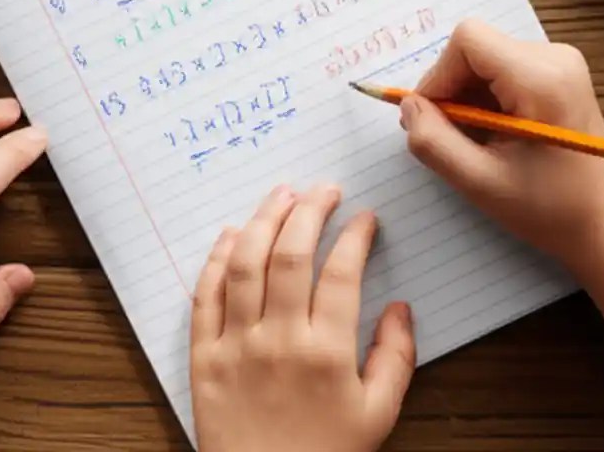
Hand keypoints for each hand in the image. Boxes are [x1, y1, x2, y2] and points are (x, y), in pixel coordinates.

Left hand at [191, 185, 415, 451]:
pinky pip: (205, 296)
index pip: (342, 273)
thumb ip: (396, 358)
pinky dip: (216, 259)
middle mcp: (279, 339)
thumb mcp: (379, 414)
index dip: (355, 236)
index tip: (365, 218)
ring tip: (281, 194)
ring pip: (245, 264)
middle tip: (324, 189)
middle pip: (291, 255)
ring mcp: (235, 345)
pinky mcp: (203, 356)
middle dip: (310, 210)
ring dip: (264, 220)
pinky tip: (232, 234)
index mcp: (327, 352)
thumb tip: (401, 308)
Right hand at [400, 21, 603, 263]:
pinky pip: (504, 69)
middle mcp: (556, 57)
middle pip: (476, 48)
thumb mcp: (478, 181)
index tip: (432, 119)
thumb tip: (408, 106)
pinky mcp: (560, 74)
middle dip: (452, 89)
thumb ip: (432, 141)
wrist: (603, 225)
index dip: (438, 76)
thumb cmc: (548, 208)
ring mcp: (562, 63)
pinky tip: (495, 134)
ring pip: (486, 59)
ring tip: (478, 142)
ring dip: (468, 96)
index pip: (468, 40)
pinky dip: (486, 98)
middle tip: (450, 138)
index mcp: (542, 77)